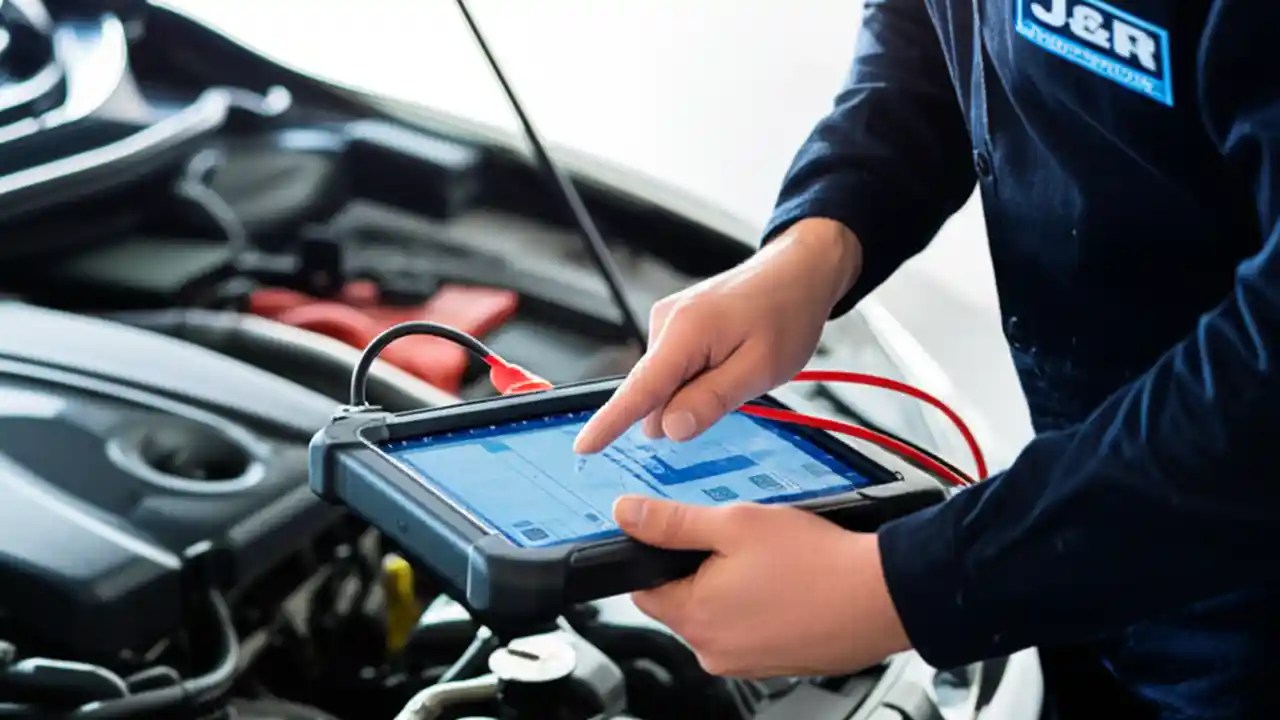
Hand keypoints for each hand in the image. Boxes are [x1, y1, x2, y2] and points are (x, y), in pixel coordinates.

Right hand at [574, 218, 862, 453]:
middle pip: (656, 392)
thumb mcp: (760, 369)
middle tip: (738, 383)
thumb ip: (711, 400)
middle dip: (687, 406)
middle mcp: (666, 323)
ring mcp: (668, 320)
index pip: (639, 389)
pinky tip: (729, 358)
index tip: (583, 447)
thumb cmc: (786, 313)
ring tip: (740, 363)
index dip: (610, 423)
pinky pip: (676, 368)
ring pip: (668, 383)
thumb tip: (667, 430)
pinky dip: (699, 375)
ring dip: (698, 389)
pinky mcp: (675, 323)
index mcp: (685, 333)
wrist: (798, 270)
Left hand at [613, 495, 910, 677]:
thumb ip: (672, 521)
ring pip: (718, 617)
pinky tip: (788, 586)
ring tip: (772, 564)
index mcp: (694, 617)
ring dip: (732, 589)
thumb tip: (626, 514)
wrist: (882, 596)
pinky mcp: (775, 667)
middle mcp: (713, 652)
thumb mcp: (735, 523)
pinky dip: (760, 609)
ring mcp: (746, 664)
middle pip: (681, 602)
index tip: (684, 536)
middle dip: (701, 570)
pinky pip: (750, 632)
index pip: (643, 588)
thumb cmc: (817, 562)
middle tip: (740, 544)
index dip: (659, 555)